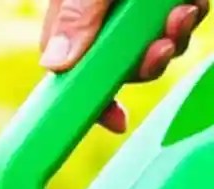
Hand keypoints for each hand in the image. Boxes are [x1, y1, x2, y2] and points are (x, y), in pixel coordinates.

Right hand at [40, 0, 207, 132]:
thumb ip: (75, 17)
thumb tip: (53, 66)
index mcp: (75, 18)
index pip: (73, 71)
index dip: (95, 101)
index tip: (118, 122)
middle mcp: (105, 19)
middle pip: (124, 65)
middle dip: (148, 64)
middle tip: (160, 48)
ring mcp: (138, 11)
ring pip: (158, 46)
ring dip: (175, 38)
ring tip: (182, 11)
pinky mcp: (165, 1)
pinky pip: (183, 21)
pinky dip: (191, 16)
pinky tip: (189, 1)